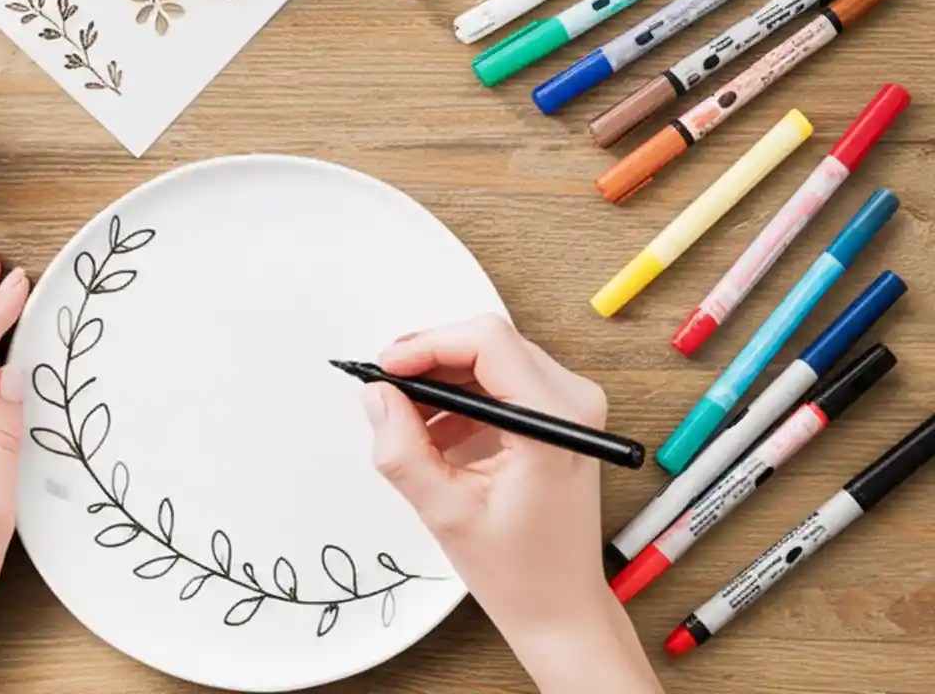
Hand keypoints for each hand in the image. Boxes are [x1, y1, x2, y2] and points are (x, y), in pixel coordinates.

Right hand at [361, 315, 660, 692]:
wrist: (560, 606)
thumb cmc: (520, 570)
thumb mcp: (445, 511)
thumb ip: (402, 449)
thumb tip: (377, 396)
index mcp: (555, 422)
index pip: (487, 342)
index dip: (428, 345)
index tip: (387, 368)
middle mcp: (573, 403)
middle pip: (487, 343)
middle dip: (429, 362)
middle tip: (386, 392)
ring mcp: (570, 407)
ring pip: (490, 359)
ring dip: (442, 383)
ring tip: (407, 423)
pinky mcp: (558, 417)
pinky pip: (500, 383)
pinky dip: (460, 399)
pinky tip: (435, 436)